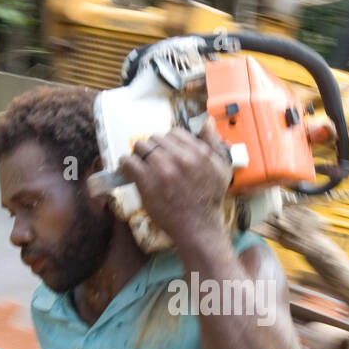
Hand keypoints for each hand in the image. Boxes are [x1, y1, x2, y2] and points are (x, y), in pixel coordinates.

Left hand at [117, 122, 233, 243]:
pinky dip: (126, 164)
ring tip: (141, 165)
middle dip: (153, 148)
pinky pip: (129, 161)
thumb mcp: (222, 169)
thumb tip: (208, 122)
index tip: (166, 153)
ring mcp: (162, 169)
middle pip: (155, 138)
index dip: (168, 143)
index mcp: (198, 152)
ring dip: (138, 155)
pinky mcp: (146, 181)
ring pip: (140, 146)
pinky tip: (129, 171)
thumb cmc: (209, 200)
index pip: (174, 133)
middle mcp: (181, 158)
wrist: (198, 227)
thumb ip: (214, 144)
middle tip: (152, 161)